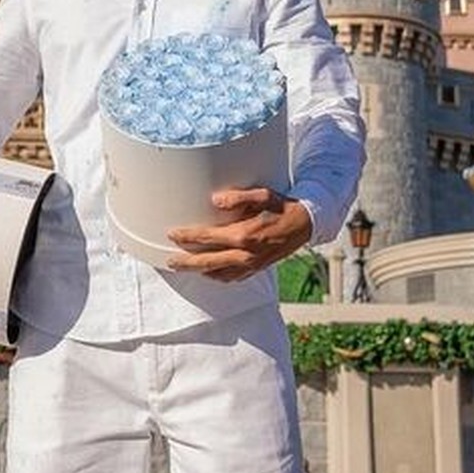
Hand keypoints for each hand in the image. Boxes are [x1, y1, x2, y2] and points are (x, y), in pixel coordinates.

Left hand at [166, 188, 311, 281]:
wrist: (304, 225)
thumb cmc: (281, 207)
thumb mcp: (262, 195)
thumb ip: (238, 197)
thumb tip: (215, 200)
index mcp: (244, 234)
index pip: (208, 237)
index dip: (188, 236)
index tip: (172, 234)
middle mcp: (245, 254)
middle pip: (207, 261)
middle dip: (186, 261)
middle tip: (169, 260)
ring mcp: (251, 265)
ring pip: (218, 273)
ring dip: (198, 270)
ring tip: (183, 267)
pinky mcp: (256, 269)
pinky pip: (231, 278)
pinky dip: (216, 276)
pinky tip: (208, 272)